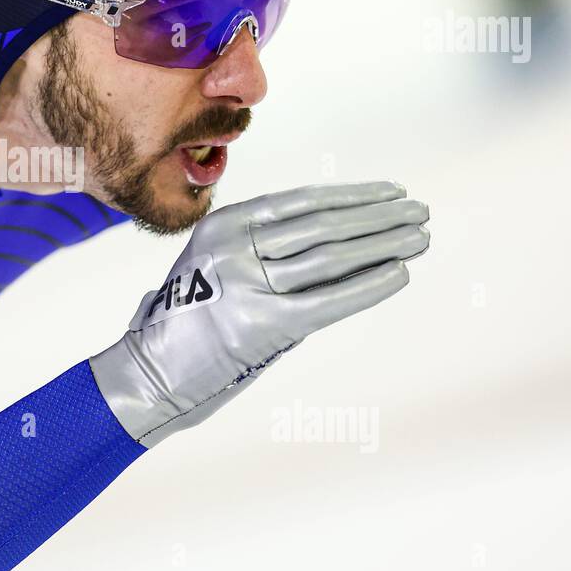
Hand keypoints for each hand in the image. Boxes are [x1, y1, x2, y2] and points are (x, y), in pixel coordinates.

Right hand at [90, 181, 429, 445]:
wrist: (150, 376)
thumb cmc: (187, 323)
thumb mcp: (214, 265)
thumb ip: (262, 248)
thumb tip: (341, 238)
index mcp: (223, 224)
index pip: (301, 201)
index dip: (352, 196)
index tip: (390, 193)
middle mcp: (234, 247)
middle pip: (323, 226)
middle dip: (377, 218)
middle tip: (420, 212)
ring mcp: (248, 285)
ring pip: (331, 257)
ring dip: (383, 245)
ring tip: (419, 238)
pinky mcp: (263, 325)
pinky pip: (329, 301)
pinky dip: (369, 286)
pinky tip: (400, 274)